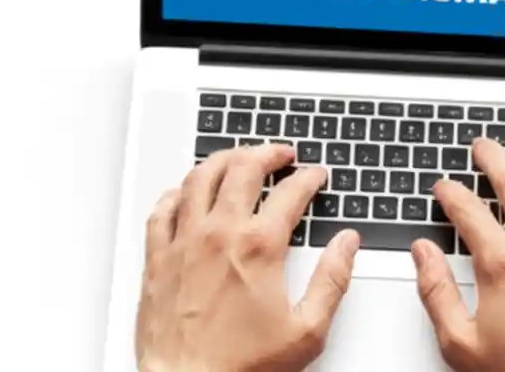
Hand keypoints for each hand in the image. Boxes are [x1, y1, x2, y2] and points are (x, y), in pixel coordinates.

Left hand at [135, 145, 359, 371]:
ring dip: (224, 159)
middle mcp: (219, 234)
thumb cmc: (240, 366)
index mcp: (259, 247)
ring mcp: (184, 242)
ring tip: (239, 157)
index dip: (309, 178)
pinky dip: (178, 192)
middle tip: (281, 154)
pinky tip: (187, 191)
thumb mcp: (307, 329)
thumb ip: (332, 279)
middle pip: (243, 168)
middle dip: (268, 153)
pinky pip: (162, 209)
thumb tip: (347, 244)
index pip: (291, 192)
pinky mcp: (157, 258)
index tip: (315, 175)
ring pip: (200, 177)